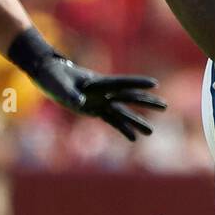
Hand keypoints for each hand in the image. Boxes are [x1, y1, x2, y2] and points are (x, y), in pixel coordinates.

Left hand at [31, 56, 165, 140]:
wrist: (49, 75)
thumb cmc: (54, 77)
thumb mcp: (59, 86)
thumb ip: (71, 94)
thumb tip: (80, 103)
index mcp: (98, 83)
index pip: (121, 83)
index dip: (137, 83)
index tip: (154, 84)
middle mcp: (104, 92)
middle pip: (129, 98)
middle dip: (147, 102)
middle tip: (165, 106)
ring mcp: (101, 101)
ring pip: (123, 112)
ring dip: (137, 121)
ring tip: (151, 131)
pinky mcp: (95, 109)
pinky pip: (112, 120)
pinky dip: (122, 129)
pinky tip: (134, 138)